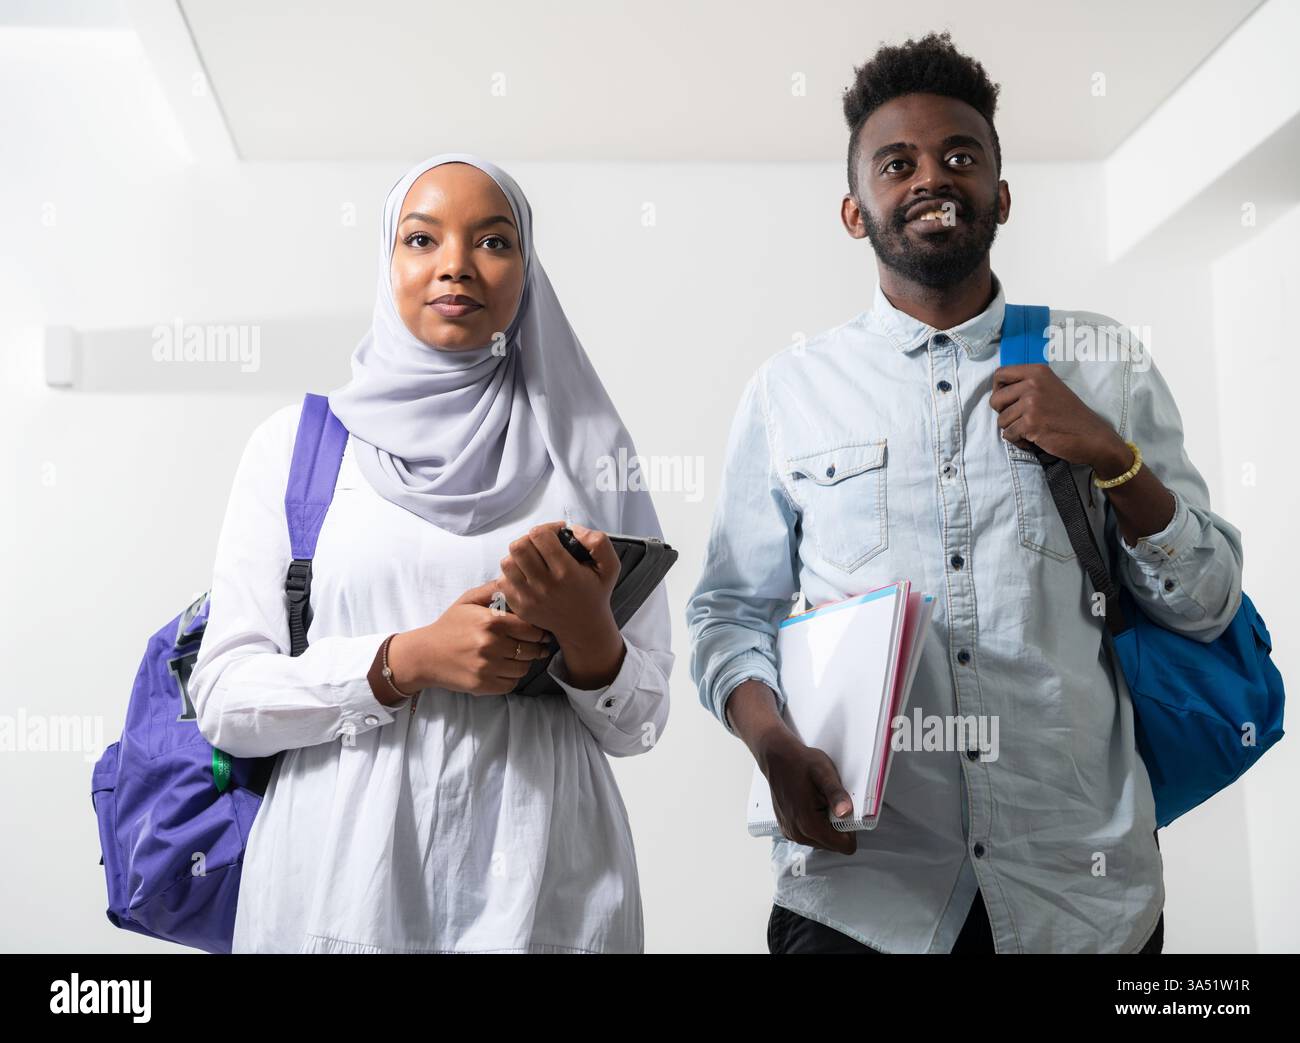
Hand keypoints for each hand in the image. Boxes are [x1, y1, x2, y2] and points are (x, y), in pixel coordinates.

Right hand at [387, 579, 551, 696]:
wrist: (425, 654)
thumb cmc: (450, 625)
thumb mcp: (467, 601)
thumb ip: (492, 589)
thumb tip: (513, 578)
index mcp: (491, 621)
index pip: (531, 629)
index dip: (538, 631)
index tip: (539, 632)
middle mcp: (490, 645)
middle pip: (531, 650)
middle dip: (535, 647)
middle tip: (534, 645)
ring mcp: (486, 667)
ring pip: (524, 668)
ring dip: (524, 663)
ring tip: (518, 656)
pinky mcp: (482, 685)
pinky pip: (511, 684)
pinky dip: (512, 677)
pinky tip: (505, 668)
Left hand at [497, 521, 620, 645]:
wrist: (584, 627)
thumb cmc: (595, 593)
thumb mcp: (610, 566)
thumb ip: (598, 541)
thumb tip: (572, 529)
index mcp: (566, 572)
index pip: (540, 535)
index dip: (548, 529)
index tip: (556, 536)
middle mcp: (545, 585)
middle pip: (518, 546)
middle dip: (530, 541)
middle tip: (542, 547)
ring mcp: (529, 598)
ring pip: (507, 562)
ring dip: (518, 557)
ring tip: (532, 561)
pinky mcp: (519, 607)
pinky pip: (502, 581)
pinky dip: (512, 575)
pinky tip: (526, 576)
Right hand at [756, 727, 856, 854]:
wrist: (777, 757)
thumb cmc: (800, 763)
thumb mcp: (825, 774)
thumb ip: (837, 795)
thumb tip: (846, 812)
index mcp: (809, 825)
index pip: (844, 846)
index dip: (850, 829)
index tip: (843, 810)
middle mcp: (798, 834)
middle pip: (833, 844)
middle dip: (837, 826)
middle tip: (830, 802)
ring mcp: (791, 833)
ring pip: (823, 841)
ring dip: (826, 824)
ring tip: (819, 801)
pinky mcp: (787, 829)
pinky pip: (811, 835)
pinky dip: (815, 823)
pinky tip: (811, 804)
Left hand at [989, 364, 1126, 469]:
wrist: (1091, 436)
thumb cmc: (1069, 414)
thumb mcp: (1049, 387)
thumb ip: (1026, 384)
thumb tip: (998, 390)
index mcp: (1037, 372)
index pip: (1000, 374)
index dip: (998, 390)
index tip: (1008, 401)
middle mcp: (1033, 384)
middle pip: (995, 399)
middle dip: (1003, 413)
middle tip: (1021, 419)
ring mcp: (1032, 403)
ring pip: (1001, 420)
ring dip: (1013, 429)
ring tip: (1032, 429)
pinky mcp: (1031, 424)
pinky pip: (1008, 435)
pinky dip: (1018, 441)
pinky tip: (1035, 439)